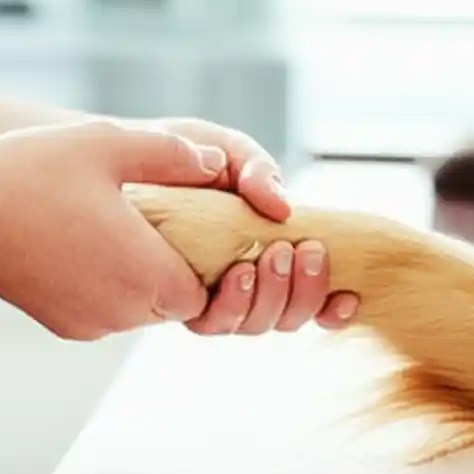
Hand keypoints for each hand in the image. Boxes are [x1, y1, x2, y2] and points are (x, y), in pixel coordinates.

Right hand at [0, 121, 230, 340]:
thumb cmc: (27, 174)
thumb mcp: (107, 143)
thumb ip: (172, 154)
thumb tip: (217, 163)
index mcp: (143, 272)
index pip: (206, 291)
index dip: (211, 263)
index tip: (203, 226)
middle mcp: (121, 311)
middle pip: (177, 304)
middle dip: (180, 268)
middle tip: (173, 221)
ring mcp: (89, 324)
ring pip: (142, 309)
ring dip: (144, 276)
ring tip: (132, 228)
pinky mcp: (62, 325)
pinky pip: (107, 311)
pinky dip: (112, 284)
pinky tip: (93, 242)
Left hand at [141, 117, 359, 334]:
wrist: (123, 155)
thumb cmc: (182, 155)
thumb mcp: (230, 151)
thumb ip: (259, 171)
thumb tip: (283, 207)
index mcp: (265, 253)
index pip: (307, 296)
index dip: (331, 306)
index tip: (350, 296)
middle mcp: (240, 281)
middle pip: (285, 317)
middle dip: (304, 293)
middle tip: (306, 253)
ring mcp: (208, 291)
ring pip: (252, 323)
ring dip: (274, 296)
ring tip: (274, 256)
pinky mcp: (176, 296)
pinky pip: (210, 320)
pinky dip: (234, 302)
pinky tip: (241, 273)